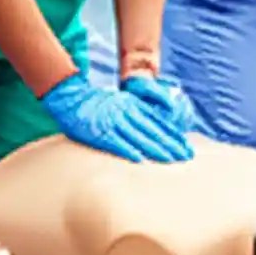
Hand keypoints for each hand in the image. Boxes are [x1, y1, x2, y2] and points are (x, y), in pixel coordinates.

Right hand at [42, 74, 193, 162]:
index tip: (186, 146)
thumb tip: (152, 125)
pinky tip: (140, 160)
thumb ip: (135, 111)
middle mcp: (126, 111)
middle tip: (186, 157)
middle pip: (152, 129)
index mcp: (132, 105)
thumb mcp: (120, 101)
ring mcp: (112, 120)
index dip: (173, 135)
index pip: (157, 121)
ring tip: (171, 160)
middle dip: (171, 144)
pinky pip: (115, 142)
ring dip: (156, 149)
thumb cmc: (94, 102)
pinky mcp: (98, 130)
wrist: (70, 94)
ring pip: (139, 136)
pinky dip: (128, 150)